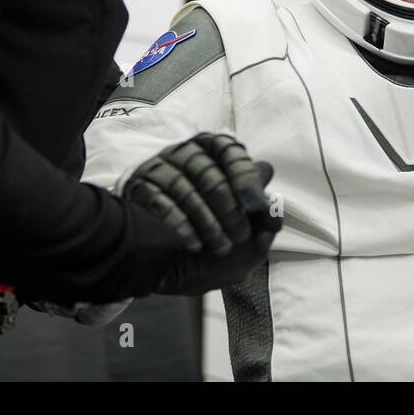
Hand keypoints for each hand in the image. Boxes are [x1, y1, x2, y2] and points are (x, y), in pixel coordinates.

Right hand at [121, 133, 276, 256]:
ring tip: (220, 246)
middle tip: (240, 236)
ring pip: (184, 187)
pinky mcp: (137, 188)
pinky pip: (159, 202)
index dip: (245, 177)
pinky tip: (194, 245)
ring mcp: (158, 168)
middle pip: (208, 172)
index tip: (255, 206)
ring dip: (207, 221)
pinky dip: (180, 225)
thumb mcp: (241, 234)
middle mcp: (184, 153)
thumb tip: (276, 216)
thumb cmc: (208, 241)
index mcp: (212, 152)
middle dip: (229, 208)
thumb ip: (260, 223)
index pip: (229, 151)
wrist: (162, 263)